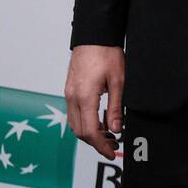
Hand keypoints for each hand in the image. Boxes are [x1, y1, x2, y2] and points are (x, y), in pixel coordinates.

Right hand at [64, 45, 124, 160]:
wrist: (94, 34)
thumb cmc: (106, 52)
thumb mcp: (118, 81)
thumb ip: (115, 108)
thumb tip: (116, 129)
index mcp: (85, 96)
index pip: (90, 131)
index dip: (101, 146)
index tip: (112, 153)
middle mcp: (72, 97)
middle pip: (80, 131)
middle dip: (96, 142)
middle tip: (113, 146)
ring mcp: (69, 93)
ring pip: (75, 123)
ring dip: (90, 133)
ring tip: (109, 134)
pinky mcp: (70, 88)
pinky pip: (74, 112)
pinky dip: (85, 122)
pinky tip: (99, 120)